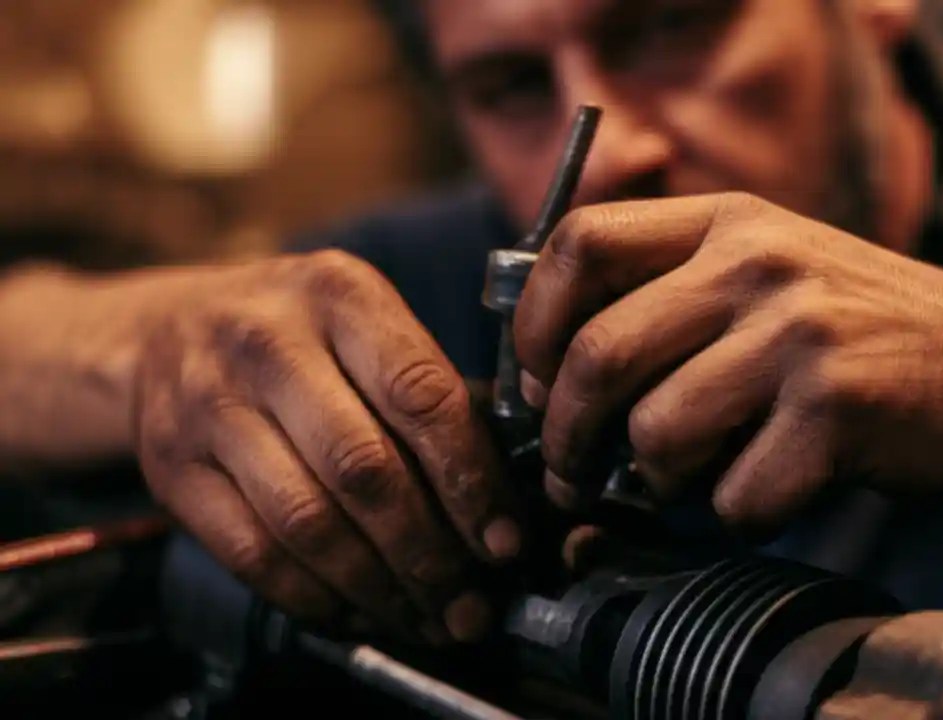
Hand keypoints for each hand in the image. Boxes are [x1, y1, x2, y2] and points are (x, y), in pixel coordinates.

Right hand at [134, 250, 520, 642]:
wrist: (166, 332)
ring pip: (307, 522)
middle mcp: (267, 341)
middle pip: (363, 468)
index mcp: (340, 294)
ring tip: (428, 620)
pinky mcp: (171, 469)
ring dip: (378, 588)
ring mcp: (209, 405)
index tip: (506, 541)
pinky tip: (362, 614)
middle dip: (429, 553)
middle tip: (472, 607)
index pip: (420, 394)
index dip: (470, 478)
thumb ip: (433, 391)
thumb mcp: (368, 323)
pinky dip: (316, 598)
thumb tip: (506, 502)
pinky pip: (252, 554)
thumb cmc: (306, 336)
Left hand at [514, 193, 942, 535]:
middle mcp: (760, 264)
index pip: (579, 243)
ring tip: (695, 477)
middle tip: (569, 472)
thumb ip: (673, 291)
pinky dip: (737, 514)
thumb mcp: (771, 272)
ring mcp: (800, 333)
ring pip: (657, 435)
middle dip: (565, 434)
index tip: (531, 380)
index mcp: (730, 223)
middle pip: (598, 353)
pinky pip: (732, 496)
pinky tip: (773, 491)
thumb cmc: (860, 335)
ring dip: (658, 481)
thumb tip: (541, 367)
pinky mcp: (836, 410)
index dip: (532, 322)